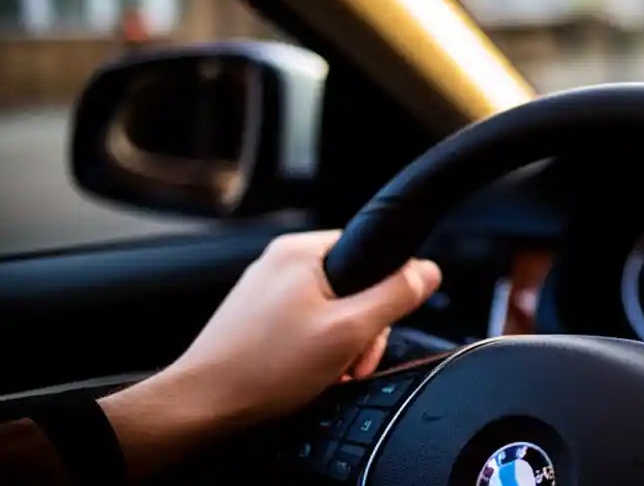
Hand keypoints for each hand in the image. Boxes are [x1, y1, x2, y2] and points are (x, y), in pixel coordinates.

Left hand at [99, 230, 441, 479]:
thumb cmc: (263, 369)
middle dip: (361, 330)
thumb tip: (428, 272)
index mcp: (301, 250)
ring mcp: (265, 290)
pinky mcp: (256, 317)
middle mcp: (281, 262)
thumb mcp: (348, 332)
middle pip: (353, 285)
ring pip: (331, 309)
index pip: (370, 251)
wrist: (202, 406)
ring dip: (341, 344)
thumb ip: (395, 296)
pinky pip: (306, 324)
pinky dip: (316, 349)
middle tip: (350, 360)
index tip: (375, 327)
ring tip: (327, 371)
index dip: (385, 292)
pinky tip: (308, 373)